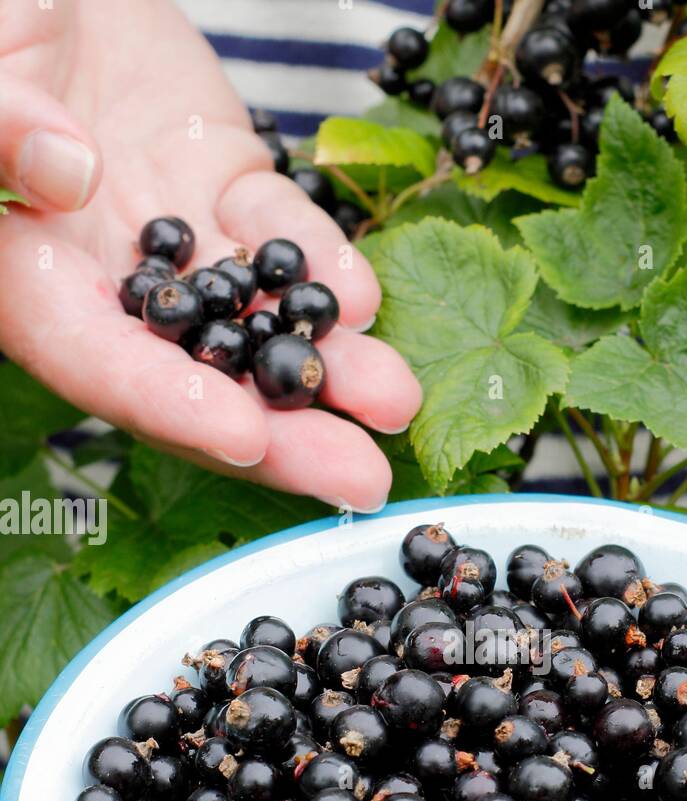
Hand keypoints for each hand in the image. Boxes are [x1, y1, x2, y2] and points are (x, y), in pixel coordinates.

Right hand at [0, 0, 419, 509]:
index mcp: (29, 282)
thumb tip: (70, 177)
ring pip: (254, 321)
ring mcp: (175, 240)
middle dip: (285, 435)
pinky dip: (323, 264)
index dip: (173, 406)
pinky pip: (277, 232)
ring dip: (326, 367)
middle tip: (362, 481)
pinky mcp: (224, 188)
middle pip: (201, 379)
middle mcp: (108, 283)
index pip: (103, 363)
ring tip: (393, 403)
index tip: (246, 438)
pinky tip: (366, 298)